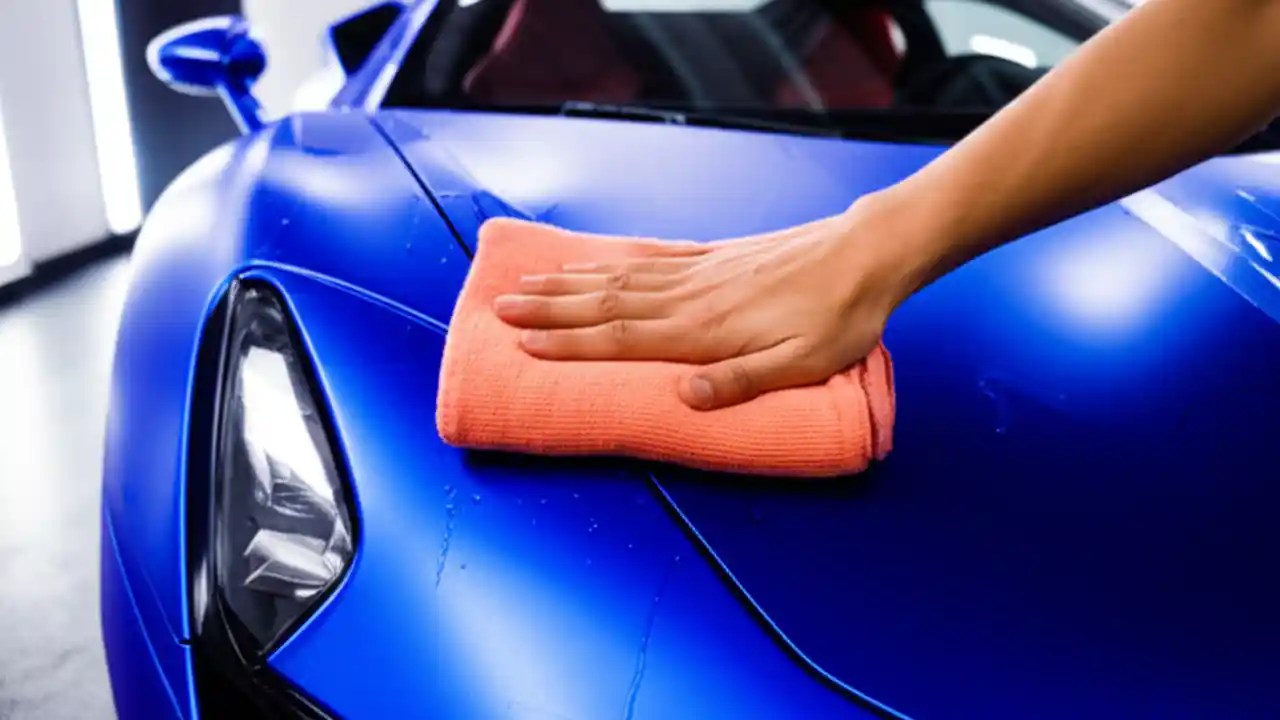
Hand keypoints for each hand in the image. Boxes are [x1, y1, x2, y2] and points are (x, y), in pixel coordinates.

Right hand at [493, 199, 920, 409]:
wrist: (864, 255)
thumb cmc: (838, 318)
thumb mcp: (802, 364)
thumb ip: (742, 382)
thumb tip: (684, 398)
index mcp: (705, 330)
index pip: (622, 337)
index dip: (571, 342)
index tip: (524, 341)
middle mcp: (690, 297)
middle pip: (605, 303)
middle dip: (550, 308)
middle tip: (500, 307)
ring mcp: (699, 273)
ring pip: (619, 278)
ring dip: (570, 284)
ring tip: (529, 284)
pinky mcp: (713, 257)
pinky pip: (649, 258)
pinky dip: (612, 261)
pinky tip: (593, 264)